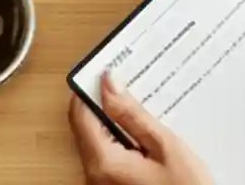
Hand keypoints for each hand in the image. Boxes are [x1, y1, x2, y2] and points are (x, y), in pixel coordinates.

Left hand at [68, 73, 212, 184]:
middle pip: (86, 127)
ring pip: (97, 140)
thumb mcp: (164, 146)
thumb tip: (110, 86)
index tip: (105, 71)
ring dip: (114, 122)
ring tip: (144, 112)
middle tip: (131, 86)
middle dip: (105, 104)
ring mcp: (100, 183)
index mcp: (103, 163)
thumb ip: (132, 115)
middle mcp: (94, 176)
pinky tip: (144, 136)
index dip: (89, 89)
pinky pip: (106, 155)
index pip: (80, 115)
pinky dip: (120, 140)